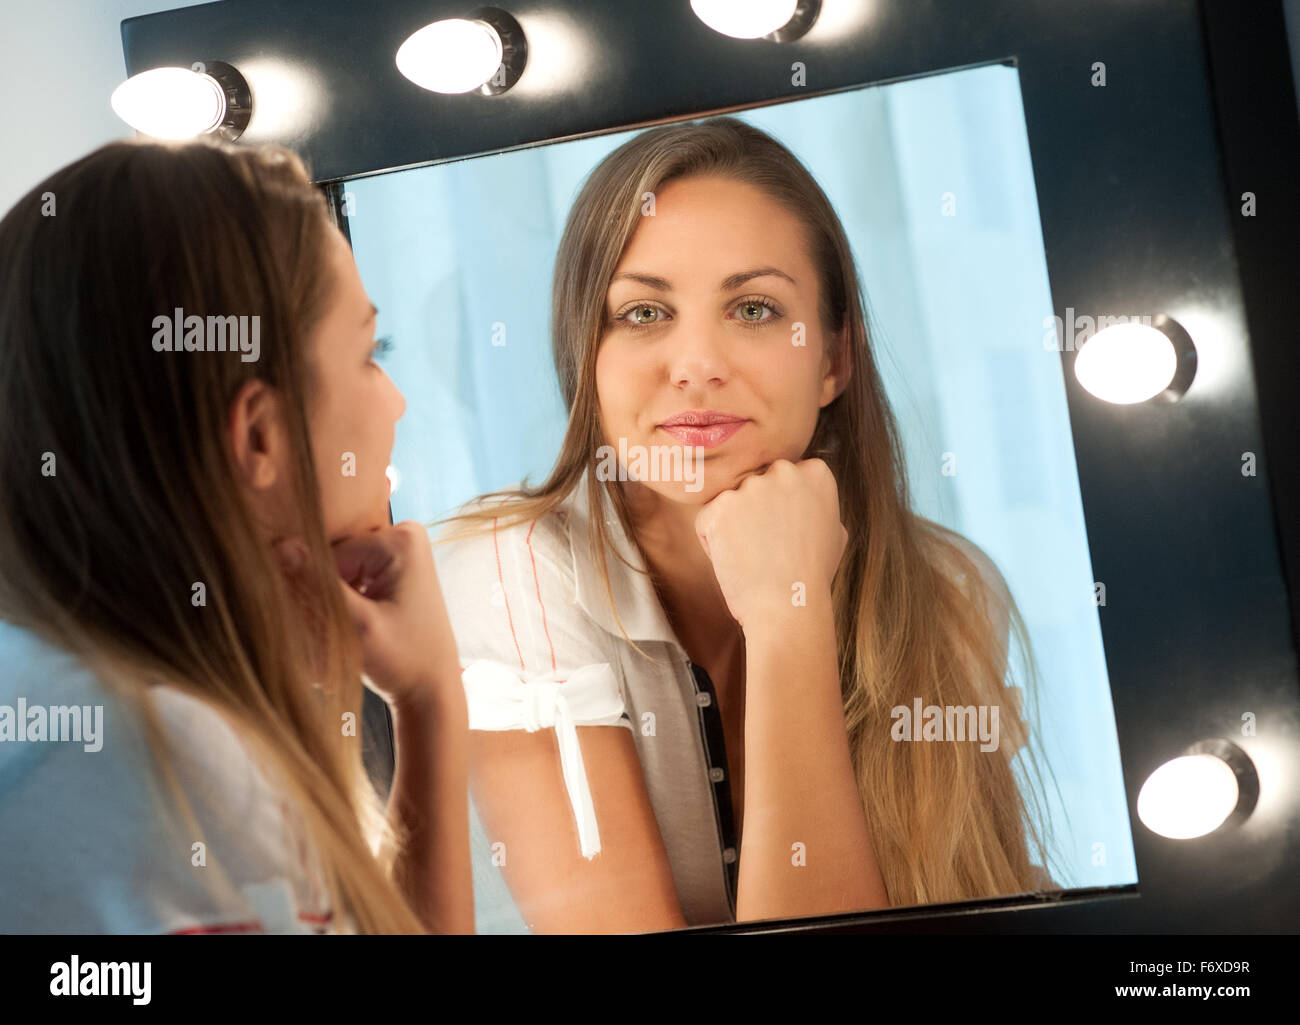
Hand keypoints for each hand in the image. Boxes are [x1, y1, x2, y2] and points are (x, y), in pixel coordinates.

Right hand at [329, 521, 463, 709]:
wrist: (432, 690)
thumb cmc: (403, 661)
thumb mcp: (357, 625)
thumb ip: (318, 585)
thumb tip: (281, 546)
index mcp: (401, 539)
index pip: (330, 555)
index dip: (322, 592)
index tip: (338, 623)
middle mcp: (404, 535)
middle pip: (335, 559)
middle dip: (330, 595)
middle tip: (346, 630)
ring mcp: (401, 552)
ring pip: (339, 572)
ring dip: (336, 602)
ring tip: (354, 631)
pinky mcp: (395, 570)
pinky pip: (352, 578)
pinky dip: (346, 603)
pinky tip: (357, 626)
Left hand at [693, 458, 847, 629]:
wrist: (789, 606)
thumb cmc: (812, 577)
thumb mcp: (834, 532)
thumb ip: (817, 504)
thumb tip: (807, 498)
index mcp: (815, 472)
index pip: (784, 478)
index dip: (782, 510)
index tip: (791, 536)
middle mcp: (784, 471)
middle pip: (755, 485)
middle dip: (755, 513)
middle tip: (770, 548)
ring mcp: (751, 487)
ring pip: (730, 502)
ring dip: (734, 527)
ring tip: (754, 557)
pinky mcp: (720, 506)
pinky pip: (708, 520)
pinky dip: (715, 543)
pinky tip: (738, 562)